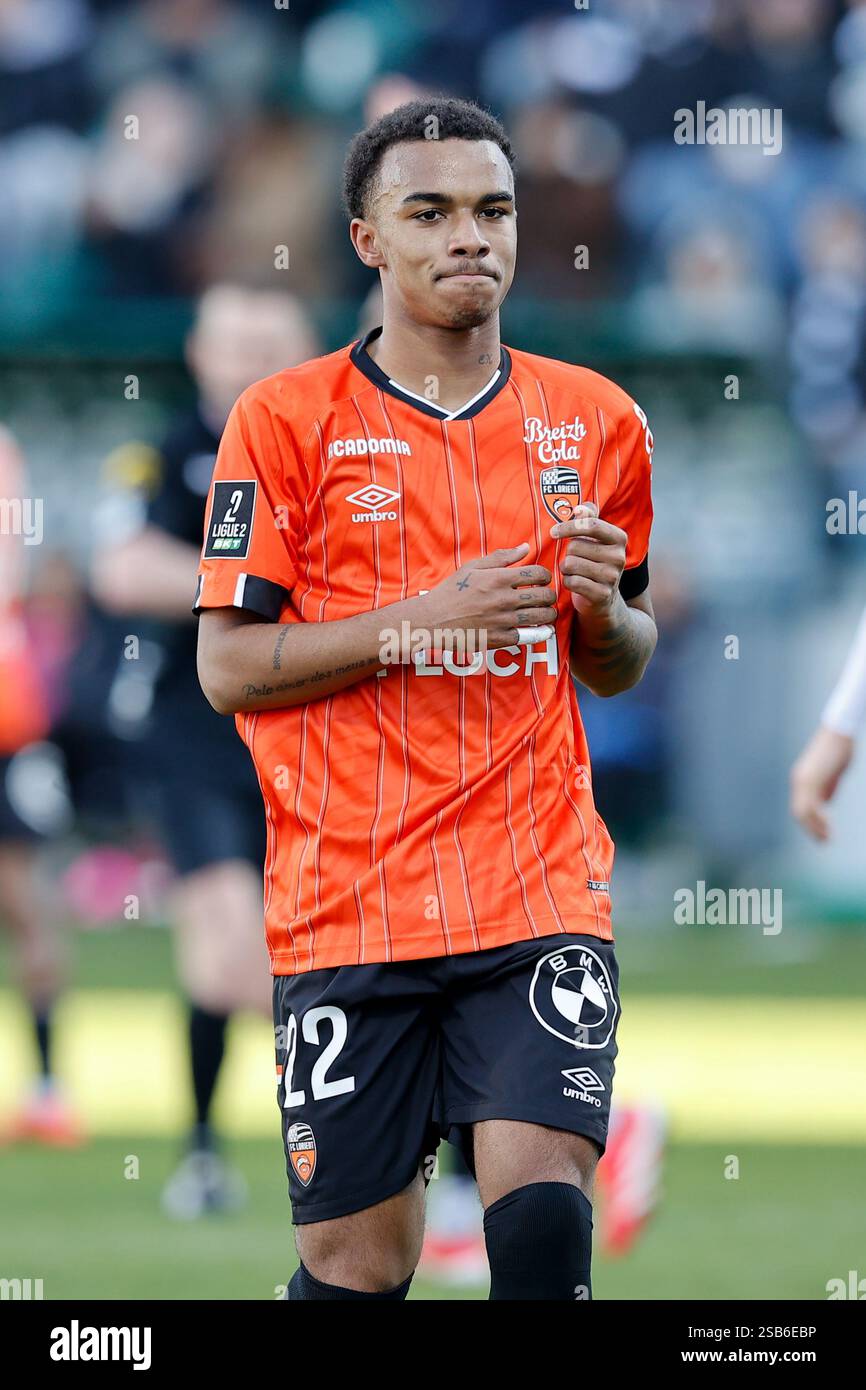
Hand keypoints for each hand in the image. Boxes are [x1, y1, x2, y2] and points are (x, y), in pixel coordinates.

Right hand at [417, 543, 555, 650]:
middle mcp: (504, 599)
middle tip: (545, 597)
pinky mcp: (500, 638)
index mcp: (499, 578)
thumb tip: (525, 547)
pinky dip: (539, 633)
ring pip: (542, 617)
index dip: (546, 576)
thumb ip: (502, 557)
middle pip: (545, 596)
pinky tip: (541, 630)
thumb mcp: (473, 567)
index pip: (539, 574)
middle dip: (550, 595)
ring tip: (545, 612)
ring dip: (548, 614)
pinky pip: (530, 636)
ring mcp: (503, 620)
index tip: (541, 580)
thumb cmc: (451, 591)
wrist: (434, 620)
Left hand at [550, 503, 626, 616]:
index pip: (591, 524)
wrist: (604, 599)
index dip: (568, 526)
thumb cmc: (594, 561)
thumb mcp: (594, 538)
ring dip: (566, 568)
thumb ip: (588, 517)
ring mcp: (612, 576)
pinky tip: (575, 584)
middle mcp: (619, 556)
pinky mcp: (602, 594)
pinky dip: (567, 582)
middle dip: (568, 554)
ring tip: (575, 572)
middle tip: (575, 560)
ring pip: (571, 564)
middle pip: (575, 546)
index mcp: (619, 537)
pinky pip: (572, 581)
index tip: (553, 532)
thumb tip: (579, 508)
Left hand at [790, 725, 854, 840]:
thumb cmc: (839, 749)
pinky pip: (810, 806)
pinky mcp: (811, 780)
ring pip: (802, 812)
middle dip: (811, 829)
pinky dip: (818, 820)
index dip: (810, 822)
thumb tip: (826, 801)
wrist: (840, 733)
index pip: (801, 806)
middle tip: (824, 842)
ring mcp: (803, 780)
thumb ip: (828, 786)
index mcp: (802, 779)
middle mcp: (799, 780)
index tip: (823, 833)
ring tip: (827, 840)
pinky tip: (828, 828)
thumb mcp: (832, 772)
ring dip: (814, 828)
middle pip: (799, 812)